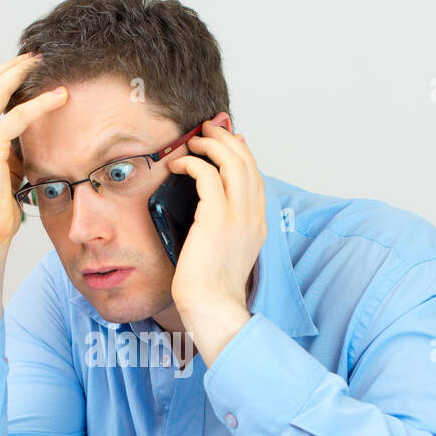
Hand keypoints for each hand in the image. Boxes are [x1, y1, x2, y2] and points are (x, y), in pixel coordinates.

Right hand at [0, 53, 67, 254]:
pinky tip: (60, 97)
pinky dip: (40, 103)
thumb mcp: (2, 176)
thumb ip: (11, 155)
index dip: (1, 79)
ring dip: (22, 73)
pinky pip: (17, 116)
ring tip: (45, 63)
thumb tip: (32, 141)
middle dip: (12, 67)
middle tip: (36, 56)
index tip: (24, 70)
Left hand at [164, 121, 267, 364]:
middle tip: (207, 128)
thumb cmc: (210, 288)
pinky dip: (192, 162)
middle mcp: (253, 215)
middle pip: (246, 161)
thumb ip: (222, 230)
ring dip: (211, 143)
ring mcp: (238, 214)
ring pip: (232, 160)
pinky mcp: (217, 216)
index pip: (254, 176)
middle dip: (226, 138)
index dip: (241, 152)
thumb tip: (203, 213)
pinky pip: (207, 173)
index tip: (226, 140)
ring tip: (193, 140)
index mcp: (257, 224)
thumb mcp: (223, 253)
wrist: (213, 307)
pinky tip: (178, 164)